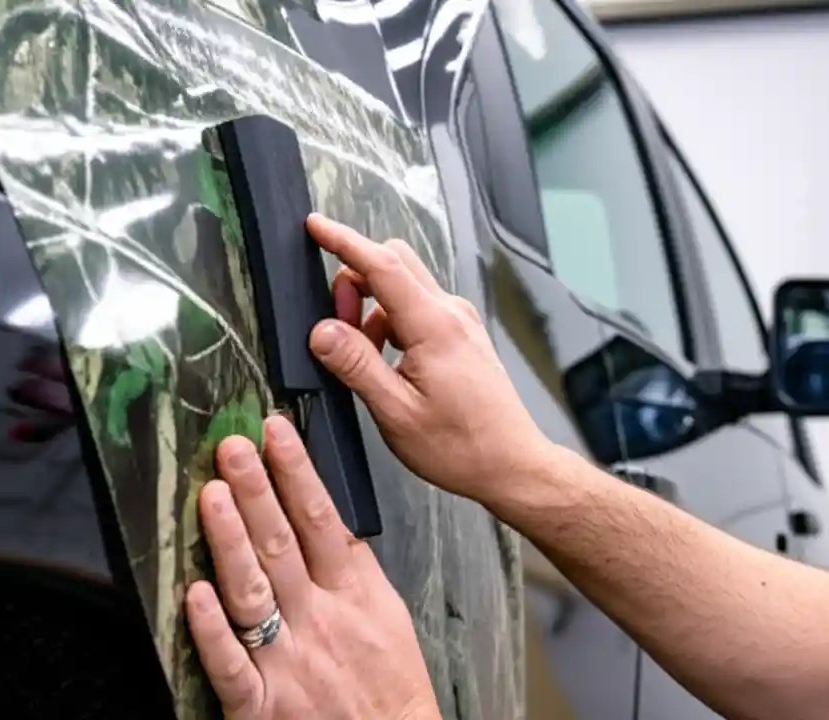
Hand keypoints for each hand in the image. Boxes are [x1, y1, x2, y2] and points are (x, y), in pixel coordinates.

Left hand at [185, 417, 439, 719]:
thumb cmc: (389, 685)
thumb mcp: (385, 612)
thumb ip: (350, 564)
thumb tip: (316, 510)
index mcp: (355, 593)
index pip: (320, 519)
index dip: (296, 472)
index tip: (274, 431)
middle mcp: (321, 620)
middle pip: (283, 545)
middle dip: (256, 490)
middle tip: (232, 446)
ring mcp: (290, 661)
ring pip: (254, 592)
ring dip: (231, 540)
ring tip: (212, 495)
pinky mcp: (262, 705)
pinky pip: (231, 665)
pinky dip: (212, 630)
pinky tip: (193, 594)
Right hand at [305, 214, 551, 503]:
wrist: (512, 465)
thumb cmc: (460, 447)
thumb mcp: (395, 413)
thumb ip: (357, 365)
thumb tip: (322, 331)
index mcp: (434, 327)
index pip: (382, 266)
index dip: (344, 242)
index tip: (315, 226)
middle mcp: (451, 314)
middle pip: (394, 264)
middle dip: (354, 281)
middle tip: (335, 327)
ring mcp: (460, 322)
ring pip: (404, 288)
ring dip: (371, 308)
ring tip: (362, 358)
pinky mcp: (461, 335)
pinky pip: (417, 310)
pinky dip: (390, 323)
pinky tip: (385, 363)